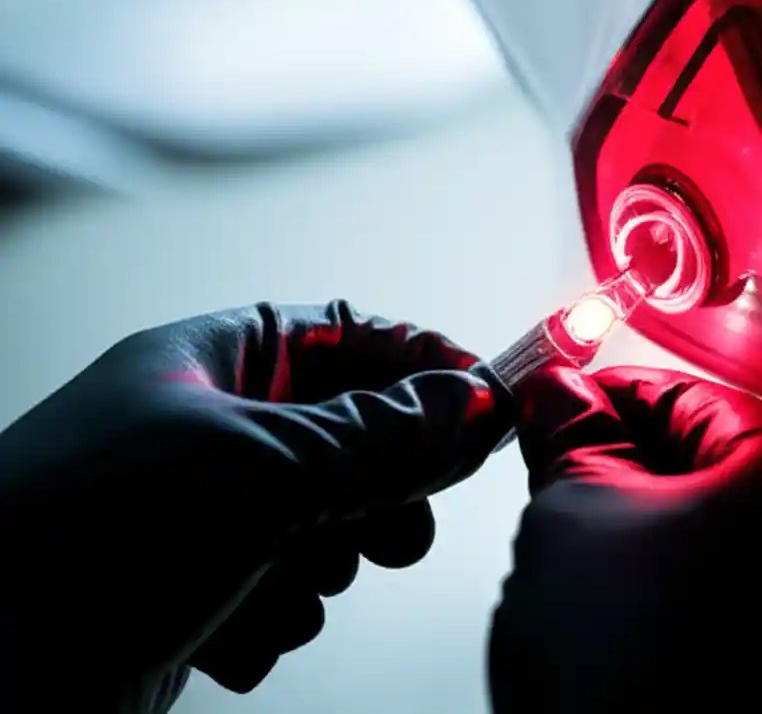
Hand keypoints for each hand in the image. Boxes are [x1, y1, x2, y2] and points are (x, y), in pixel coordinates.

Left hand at [0, 301, 507, 712]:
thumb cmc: (73, 541)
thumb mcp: (256, 469)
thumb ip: (380, 436)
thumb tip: (474, 403)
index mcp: (211, 363)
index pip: (347, 335)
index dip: (419, 365)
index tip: (481, 408)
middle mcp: (207, 434)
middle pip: (349, 439)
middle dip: (379, 491)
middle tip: (398, 527)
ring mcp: (198, 518)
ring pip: (324, 526)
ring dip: (319, 564)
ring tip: (283, 583)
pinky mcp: (191, 595)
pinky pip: (282, 595)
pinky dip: (273, 618)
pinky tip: (226, 631)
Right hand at [488, 366, 761, 713]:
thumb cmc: (630, 679)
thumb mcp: (573, 520)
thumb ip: (572, 435)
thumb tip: (561, 396)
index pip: (700, 397)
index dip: (623, 395)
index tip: (575, 404)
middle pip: (739, 475)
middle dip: (653, 470)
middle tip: (580, 479)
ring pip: (759, 552)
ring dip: (688, 541)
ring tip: (611, 568)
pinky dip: (722, 604)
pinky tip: (660, 626)